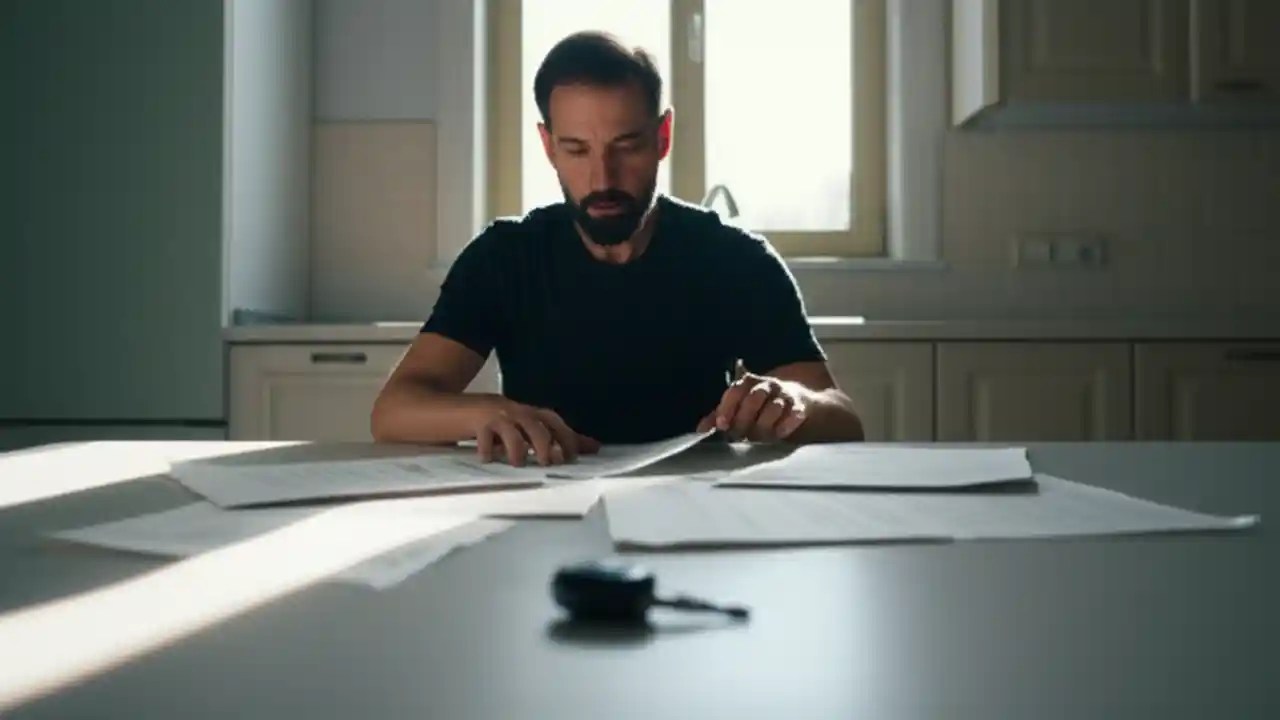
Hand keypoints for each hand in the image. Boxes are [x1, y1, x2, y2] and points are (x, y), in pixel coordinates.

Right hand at [469, 397, 600, 466]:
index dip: (568, 436)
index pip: (552, 420)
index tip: (579, 455)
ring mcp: (493, 413)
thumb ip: (532, 438)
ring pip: (516, 427)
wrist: (434, 406)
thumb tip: (572, 451)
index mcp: (522, 411)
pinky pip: (486, 433)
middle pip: (538, 421)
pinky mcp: (473, 419)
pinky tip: (487, 459)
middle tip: (552, 462)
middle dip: (549, 442)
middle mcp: (512, 409)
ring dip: (521, 447)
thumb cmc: (475, 423)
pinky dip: (488, 448)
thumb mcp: (506, 429)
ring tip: (520, 464)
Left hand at [697, 373, 807, 441]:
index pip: (735, 391)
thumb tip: (701, 430)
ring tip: (756, 439)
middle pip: (754, 398)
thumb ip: (718, 417)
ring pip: (774, 407)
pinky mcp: (799, 406)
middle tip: (738, 436)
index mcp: (747, 383)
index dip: (727, 408)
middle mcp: (766, 385)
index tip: (722, 425)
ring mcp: (784, 395)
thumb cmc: (758, 405)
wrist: (792, 398)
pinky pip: (794, 414)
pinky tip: (778, 435)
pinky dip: (786, 425)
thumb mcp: (737, 407)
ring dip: (763, 425)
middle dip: (745, 419)